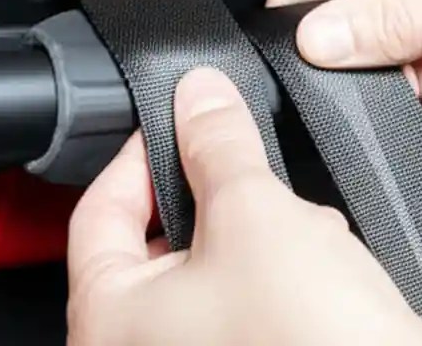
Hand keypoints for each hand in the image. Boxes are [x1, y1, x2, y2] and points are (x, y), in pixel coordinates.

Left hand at [66, 67, 421, 345]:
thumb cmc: (308, 337)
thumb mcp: (253, 211)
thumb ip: (217, 143)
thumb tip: (200, 98)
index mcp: (109, 321)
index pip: (99, 213)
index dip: (140, 155)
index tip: (177, 123)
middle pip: (158, 240)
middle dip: (216, 199)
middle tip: (246, 172)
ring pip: (214, 270)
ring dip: (260, 238)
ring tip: (300, 235)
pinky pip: (251, 303)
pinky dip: (283, 278)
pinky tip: (322, 269)